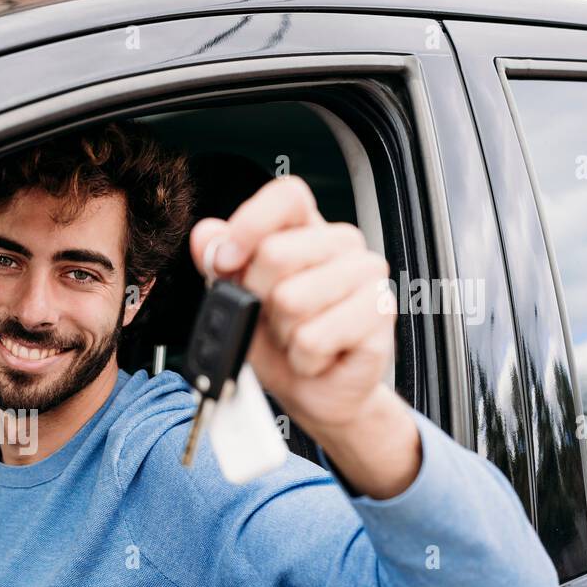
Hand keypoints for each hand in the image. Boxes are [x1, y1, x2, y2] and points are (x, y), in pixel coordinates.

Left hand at [190, 175, 419, 498]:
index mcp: (306, 229)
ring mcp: (367, 275)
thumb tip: (206, 235)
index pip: (286, 195)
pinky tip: (316, 356)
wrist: (315, 391)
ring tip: (296, 338)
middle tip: (273, 318)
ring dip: (282, 333)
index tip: (227, 261)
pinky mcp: (380, 313)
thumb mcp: (237, 301)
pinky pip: (314, 337)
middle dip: (258, 298)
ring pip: (293, 299)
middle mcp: (341, 244)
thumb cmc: (280, 342)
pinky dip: (303, 358)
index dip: (251, 224)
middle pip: (276, 253)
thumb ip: (219, 265)